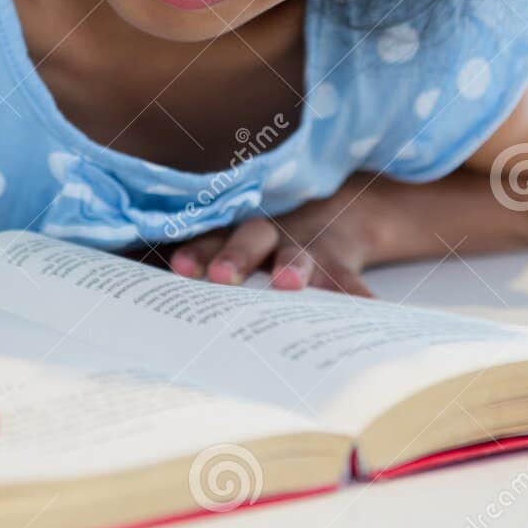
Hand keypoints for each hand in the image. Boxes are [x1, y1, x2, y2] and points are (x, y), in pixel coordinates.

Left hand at [168, 179, 395, 296]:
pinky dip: (357, 297)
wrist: (342, 212)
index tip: (182, 270)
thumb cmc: (273, 246)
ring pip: (297, 251)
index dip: (197, 252)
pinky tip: (364, 312)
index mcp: (238, 235)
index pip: (212, 239)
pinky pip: (349, 279)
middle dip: (235, 255)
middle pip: (250, 237)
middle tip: (222, 276)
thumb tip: (162, 315)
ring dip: (292, 265)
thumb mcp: (246, 250)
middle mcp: (270, 234)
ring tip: (288, 282)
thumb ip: (212, 273)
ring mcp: (307, 243)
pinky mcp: (341, 259)